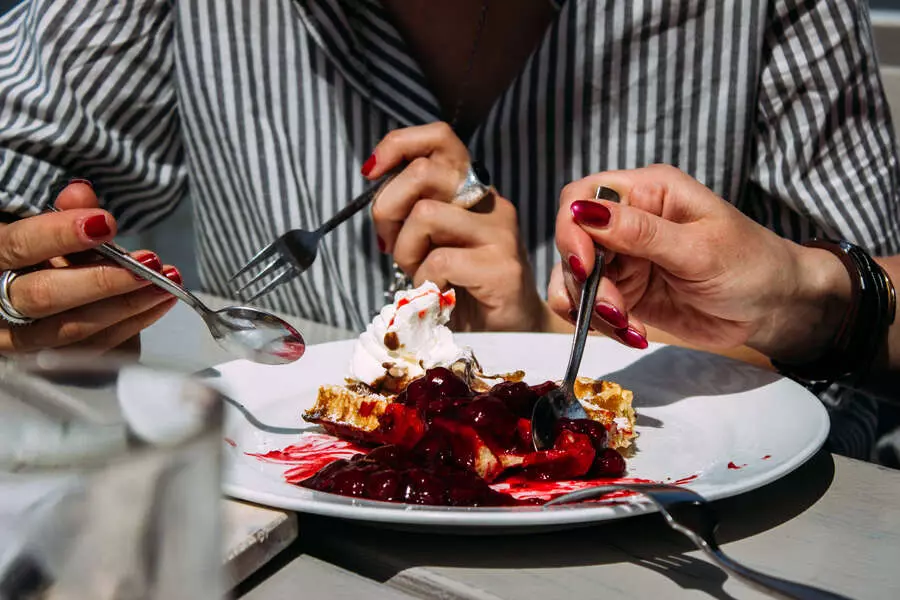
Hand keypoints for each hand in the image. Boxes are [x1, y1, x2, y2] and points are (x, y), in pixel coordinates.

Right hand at [0, 181, 181, 355]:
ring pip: (71, 330)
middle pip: (44, 297)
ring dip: (126, 306)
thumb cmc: (36, 257)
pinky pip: (91, 350)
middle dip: (103, 280)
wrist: (22, 296)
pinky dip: (131, 327)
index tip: (108, 223)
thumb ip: (62, 213)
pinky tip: (158, 304)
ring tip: (166, 284)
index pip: (19, 246)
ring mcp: (19, 339)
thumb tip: (82, 192)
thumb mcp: (41, 229)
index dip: (61, 235)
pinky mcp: (50, 362)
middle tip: (149, 264)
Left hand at [364, 122, 550, 330]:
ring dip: (405, 250)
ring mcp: (500, 232)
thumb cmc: (464, 288)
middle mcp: (490, 202)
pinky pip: (440, 260)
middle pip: (423, 172)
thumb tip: (375, 191)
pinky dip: (424, 281)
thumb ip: (412, 214)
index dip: (397, 144)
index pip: (439, 139)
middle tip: (388, 244)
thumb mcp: (430, 242)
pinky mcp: (502, 267)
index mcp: (472, 190)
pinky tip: (436, 294)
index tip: (369, 171)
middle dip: (387, 208)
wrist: (512, 334)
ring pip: (426, 214)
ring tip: (418, 274)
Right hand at [550, 165, 849, 359]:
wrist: (773, 308)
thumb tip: (584, 212)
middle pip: (571, 242)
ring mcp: (623, 258)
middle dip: (585, 281)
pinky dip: (599, 324)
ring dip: (590, 308)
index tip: (586, 268)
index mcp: (647, 193)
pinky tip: (632, 332)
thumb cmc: (750, 265)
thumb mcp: (699, 249)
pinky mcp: (623, 291)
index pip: (581, 197)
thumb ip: (641, 233)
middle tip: (616, 310)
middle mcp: (627, 221)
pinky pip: (588, 306)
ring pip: (573, 279)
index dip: (572, 230)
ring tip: (629, 325)